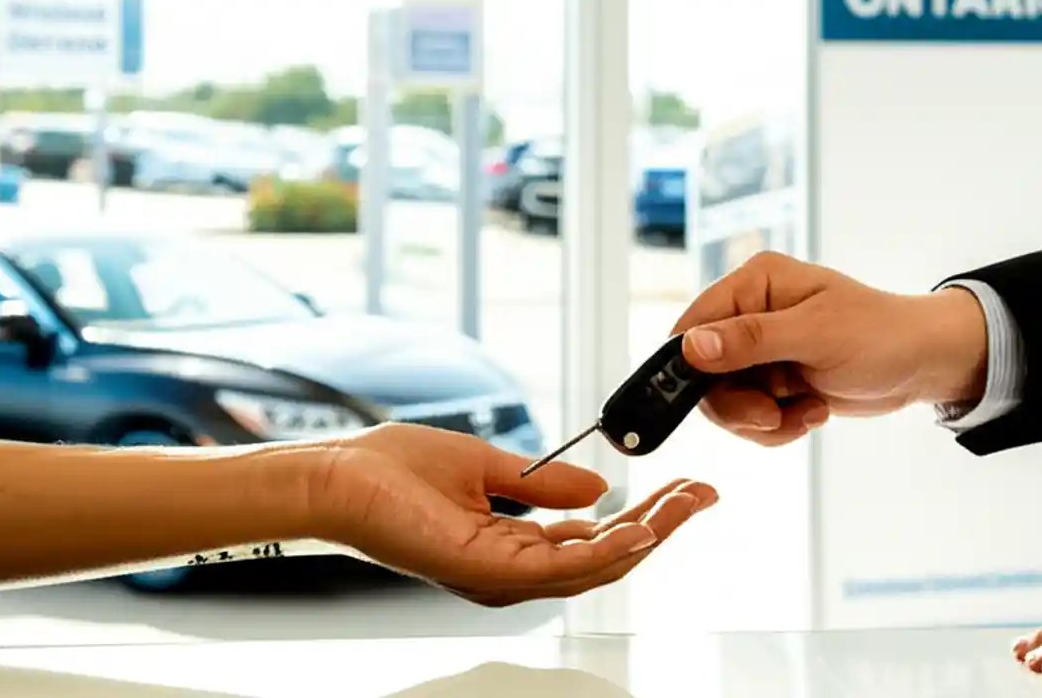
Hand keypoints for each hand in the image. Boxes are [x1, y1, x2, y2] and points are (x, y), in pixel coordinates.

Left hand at [308, 423, 716, 605]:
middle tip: (702, 494)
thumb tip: (597, 486)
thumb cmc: (389, 471)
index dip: (644, 514)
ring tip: (685, 503)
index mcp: (510, 545)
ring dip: (647, 535)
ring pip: (594, 566)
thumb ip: (542, 482)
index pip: (592, 539)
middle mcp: (511, 570)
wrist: (339, 475)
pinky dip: (607, 550)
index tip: (683, 488)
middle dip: (660, 526)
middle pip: (604, 557)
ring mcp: (500, 576)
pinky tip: (642, 527)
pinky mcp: (486, 570)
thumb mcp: (486, 466)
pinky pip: (562, 568)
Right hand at [671, 251, 988, 445]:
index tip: (706, 395)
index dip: (689, 363)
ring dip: (762, 420)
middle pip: (703, 371)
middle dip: (738, 404)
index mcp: (755, 283)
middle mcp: (751, 313)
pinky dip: (777, 425)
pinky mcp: (773, 380)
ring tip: (805, 414)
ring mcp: (760, 350)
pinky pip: (750, 415)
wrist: (924, 365)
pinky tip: (811, 413)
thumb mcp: (814, 335)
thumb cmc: (880, 335)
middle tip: (771, 417)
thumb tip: (691, 347)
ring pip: (725, 400)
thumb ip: (750, 340)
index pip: (695, 322)